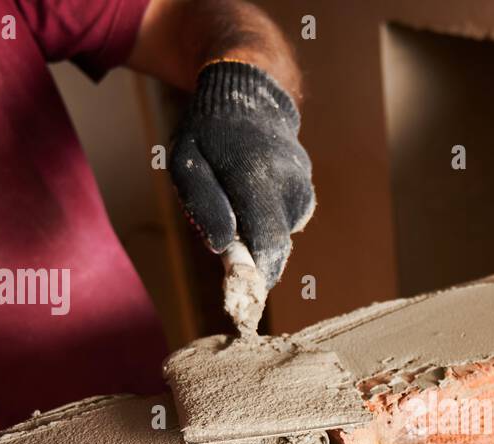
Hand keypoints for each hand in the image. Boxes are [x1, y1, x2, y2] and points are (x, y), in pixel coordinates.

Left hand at [170, 61, 314, 289]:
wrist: (249, 95)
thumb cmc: (208, 133)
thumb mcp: (186, 161)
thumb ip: (204, 205)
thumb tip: (224, 248)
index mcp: (255, 174)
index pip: (267, 239)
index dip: (257, 274)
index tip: (242, 298)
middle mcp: (288, 181)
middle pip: (278, 244)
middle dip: (257, 264)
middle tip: (232, 269)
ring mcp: (302, 184)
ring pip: (283, 234)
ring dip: (259, 238)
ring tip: (235, 212)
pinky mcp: (306, 189)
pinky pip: (287, 221)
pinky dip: (268, 223)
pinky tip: (251, 203)